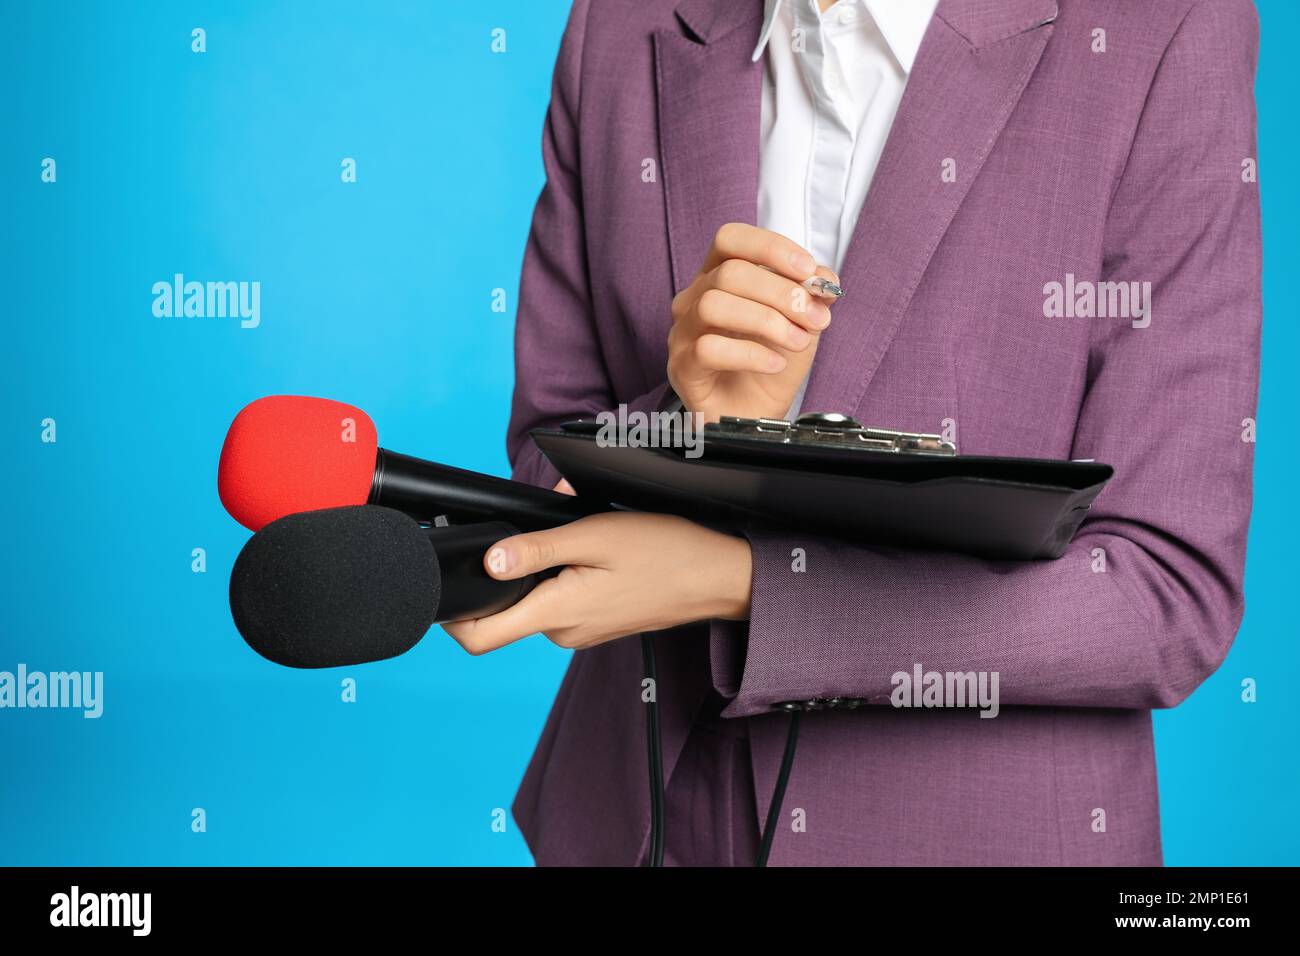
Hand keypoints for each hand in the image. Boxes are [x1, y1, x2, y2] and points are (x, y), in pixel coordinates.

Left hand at [440, 512, 751, 653]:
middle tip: (546, 526)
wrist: (718, 576)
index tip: (452, 579)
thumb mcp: (595, 536)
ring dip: (545, 561)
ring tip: (581, 532)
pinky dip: (567, 569)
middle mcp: (562, 631)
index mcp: (557, 612)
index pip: (480, 637)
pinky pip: (561, 597)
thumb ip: (536, 549)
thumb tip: (489, 561)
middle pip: (507, 606)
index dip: (453, 614)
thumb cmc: (666, 551)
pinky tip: (596, 548)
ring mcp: (579, 630)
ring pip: (536, 596)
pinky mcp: (593, 622)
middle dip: (514, 562)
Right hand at [668, 223, 840, 422]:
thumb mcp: (800, 324)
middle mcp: (694, 299)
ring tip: (798, 341)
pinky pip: (709, 349)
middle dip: (781, 292)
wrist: (756, 415)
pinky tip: (775, 364)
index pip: (731, 239)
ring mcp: (682, 333)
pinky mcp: (682, 367)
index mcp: (718, 277)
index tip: (807, 271)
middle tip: (814, 318)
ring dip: (767, 321)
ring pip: (714, 305)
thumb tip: (823, 277)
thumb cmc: (770, 365)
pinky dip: (751, 354)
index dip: (770, 248)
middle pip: (729, 273)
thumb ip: (810, 296)